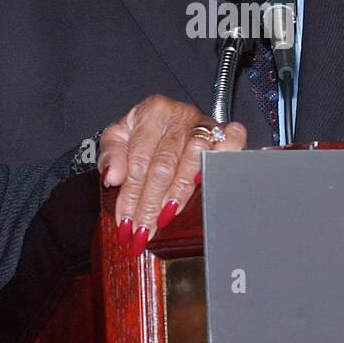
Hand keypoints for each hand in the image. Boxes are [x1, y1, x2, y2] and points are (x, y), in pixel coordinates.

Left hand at [97, 95, 245, 254]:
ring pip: (194, 160)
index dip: (131, 195)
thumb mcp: (119, 136)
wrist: (171, 116)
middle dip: (151, 204)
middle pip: (164, 166)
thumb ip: (111, 154)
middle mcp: (180, 115)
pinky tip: (206, 182)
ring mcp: (205, 123)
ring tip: (164, 217)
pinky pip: (232, 142)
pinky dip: (220, 161)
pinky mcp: (226, 131)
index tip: (126, 222)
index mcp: (152, 112)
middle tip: (143, 230)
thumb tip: (112, 177)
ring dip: (179, 194)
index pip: (138, 161)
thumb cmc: (146, 128)